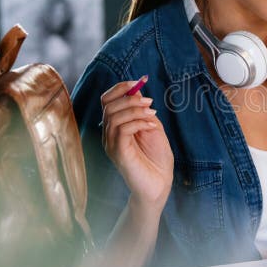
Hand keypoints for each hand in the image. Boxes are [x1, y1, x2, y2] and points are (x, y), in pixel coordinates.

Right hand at [100, 79, 173, 207]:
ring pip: (114, 116)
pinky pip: (122, 130)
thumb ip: (142, 110)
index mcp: (115, 126)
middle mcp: (109, 134)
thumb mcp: (151, 127)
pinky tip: (151, 126)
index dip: (120, 88)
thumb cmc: (156, 158)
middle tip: (149, 102)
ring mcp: (111, 144)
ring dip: (136, 110)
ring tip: (152, 115)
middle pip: (108, 105)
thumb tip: (137, 90)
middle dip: (130, 98)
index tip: (138, 82)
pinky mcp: (118, 153)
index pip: (106, 100)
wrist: (160, 183)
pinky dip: (138, 122)